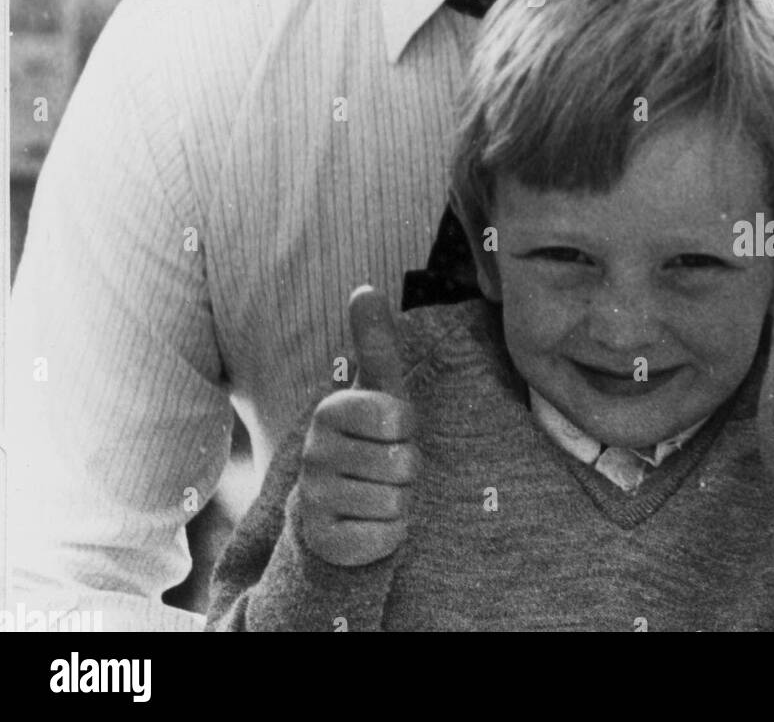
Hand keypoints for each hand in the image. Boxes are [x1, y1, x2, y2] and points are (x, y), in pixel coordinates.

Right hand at [299, 285, 418, 566]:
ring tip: (376, 492)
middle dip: (407, 468)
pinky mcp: (323, 540)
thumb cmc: (370, 438)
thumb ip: (374, 341)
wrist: (338, 506)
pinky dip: (389, 533)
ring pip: (397, 501)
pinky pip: (386, 536)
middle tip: (384, 466)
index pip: (400, 419)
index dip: (408, 428)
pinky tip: (367, 522)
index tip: (391, 431)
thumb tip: (365, 287)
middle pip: (403, 463)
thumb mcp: (379, 390)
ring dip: (399, 501)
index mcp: (329, 410)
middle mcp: (313, 453)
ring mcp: (313, 498)